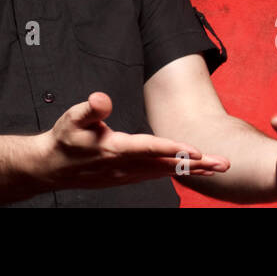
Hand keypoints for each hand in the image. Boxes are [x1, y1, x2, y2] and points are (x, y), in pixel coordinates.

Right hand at [38, 91, 229, 189]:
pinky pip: (157, 175)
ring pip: (166, 172)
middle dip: (197, 165)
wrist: (51, 167)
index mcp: (115, 149)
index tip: (196, 151)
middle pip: (167, 165)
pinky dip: (176, 173)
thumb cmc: (64, 140)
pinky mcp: (127, 176)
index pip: (150, 148)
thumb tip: (102, 99)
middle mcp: (126, 165)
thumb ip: (90, 109)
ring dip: (192, 171)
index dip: (173, 149)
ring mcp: (128, 174)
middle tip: (225, 164)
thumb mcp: (72, 119)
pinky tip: (189, 171)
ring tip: (217, 169)